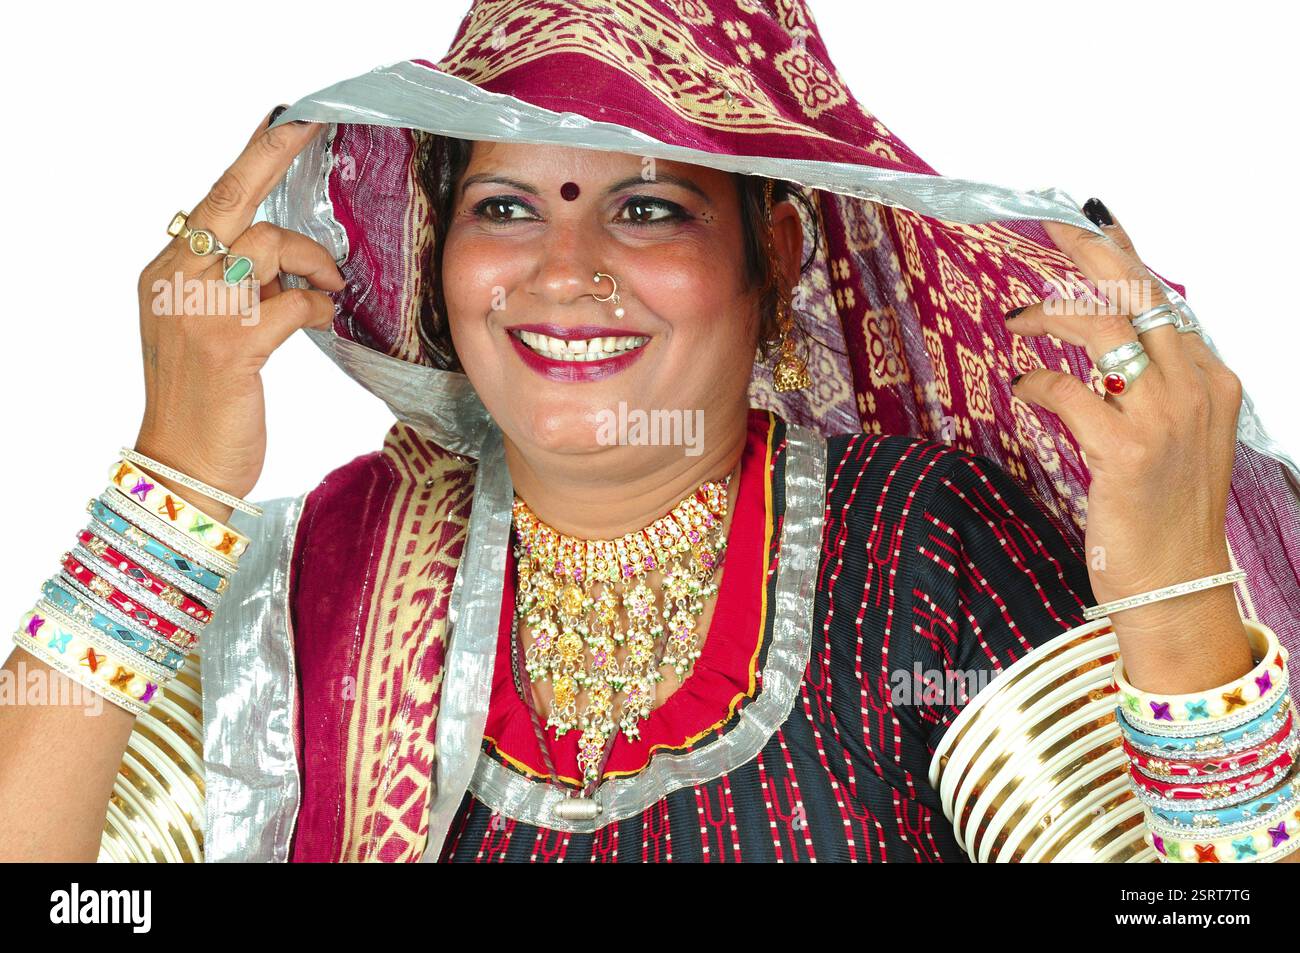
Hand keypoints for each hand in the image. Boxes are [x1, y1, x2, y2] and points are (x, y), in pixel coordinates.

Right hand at [133, 107, 344, 518]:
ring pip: (270, 245)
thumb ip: (235, 287)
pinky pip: (294, 303)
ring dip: (314, 263)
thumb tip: (290, 260)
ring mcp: (200, 311)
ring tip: (329, 289)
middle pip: (233, 200)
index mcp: (165, 272)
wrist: (184, 468)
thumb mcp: (206, 329)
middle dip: (272, 154)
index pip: (212, 201)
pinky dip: (318, 308)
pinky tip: (323, 320)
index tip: (286, 120)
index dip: (253, 157)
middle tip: (307, 126)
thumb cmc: (204, 402)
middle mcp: (174, 280)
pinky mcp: (231, 345)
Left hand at [1005, 199, 1252, 691]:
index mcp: (1212, 381)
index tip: (1092, 223)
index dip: (1126, 256)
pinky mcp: (1125, 451)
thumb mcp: (1177, 438)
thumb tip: (1114, 344)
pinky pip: (1067, 391)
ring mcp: (1164, 418)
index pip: (1166, 299)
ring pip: (1104, 327)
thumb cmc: (1165, 513)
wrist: (1177, 585)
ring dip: (1054, 311)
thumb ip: (1154, 387)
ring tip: (1019, 315)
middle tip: (1050, 228)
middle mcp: (1195, 389)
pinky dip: (1037, 382)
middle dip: (1092, 252)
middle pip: (1139, 294)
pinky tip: (1021, 387)